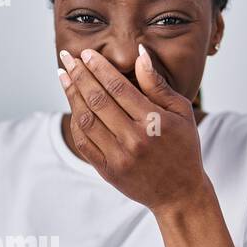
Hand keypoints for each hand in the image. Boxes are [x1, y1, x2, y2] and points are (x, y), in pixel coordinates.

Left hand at [57, 45, 209, 212]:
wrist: (179, 194)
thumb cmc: (183, 148)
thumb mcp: (181, 113)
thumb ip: (158, 85)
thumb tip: (140, 55)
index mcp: (153, 122)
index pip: (118, 88)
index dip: (99, 68)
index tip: (86, 53)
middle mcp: (134, 140)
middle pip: (98, 100)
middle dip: (79, 75)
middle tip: (66, 57)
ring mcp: (118, 157)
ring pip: (86, 120)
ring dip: (72, 95)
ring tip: (63, 76)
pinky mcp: (107, 171)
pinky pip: (83, 142)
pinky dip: (75, 121)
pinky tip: (72, 104)